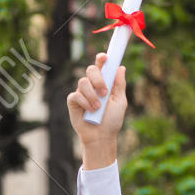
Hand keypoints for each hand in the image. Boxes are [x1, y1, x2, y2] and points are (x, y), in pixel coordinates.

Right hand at [67, 53, 124, 169]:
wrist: (102, 136)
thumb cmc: (112, 120)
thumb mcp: (120, 102)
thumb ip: (119, 85)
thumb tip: (121, 67)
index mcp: (104, 83)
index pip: (101, 67)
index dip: (102, 59)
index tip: (105, 57)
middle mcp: (92, 85)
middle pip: (91, 70)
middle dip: (98, 80)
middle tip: (105, 93)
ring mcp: (82, 92)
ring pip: (83, 82)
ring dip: (93, 96)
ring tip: (98, 108)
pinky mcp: (73, 101)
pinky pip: (77, 95)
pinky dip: (86, 103)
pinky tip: (90, 112)